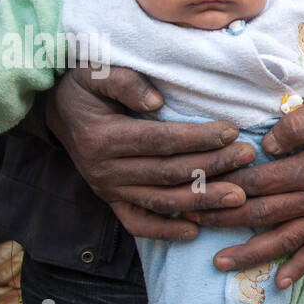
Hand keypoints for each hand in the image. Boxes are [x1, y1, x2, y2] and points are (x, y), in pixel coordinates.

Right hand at [45, 65, 257, 239]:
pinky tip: (195, 231)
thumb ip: (123, 81)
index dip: (197, 137)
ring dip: (202, 201)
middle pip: (167, 172)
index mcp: (101, 137)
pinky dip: (165, 231)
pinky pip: (138, 223)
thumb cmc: (83, 86)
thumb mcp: (94, 71)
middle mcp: (103, 170)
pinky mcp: (111, 202)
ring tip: (239, 197)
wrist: (57, 111)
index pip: (160, 140)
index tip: (231, 130)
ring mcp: (107, 190)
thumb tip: (156, 100)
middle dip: (212, 166)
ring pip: (160, 200)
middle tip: (247, 157)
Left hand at [187, 87, 303, 285]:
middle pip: (264, 214)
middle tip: (190, 224)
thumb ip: (297, 124)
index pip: (260, 182)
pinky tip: (278, 283)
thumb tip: (267, 147)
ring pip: (285, 241)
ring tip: (219, 263)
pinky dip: (299, 268)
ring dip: (251, 254)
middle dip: (224, 221)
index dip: (227, 187)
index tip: (198, 190)